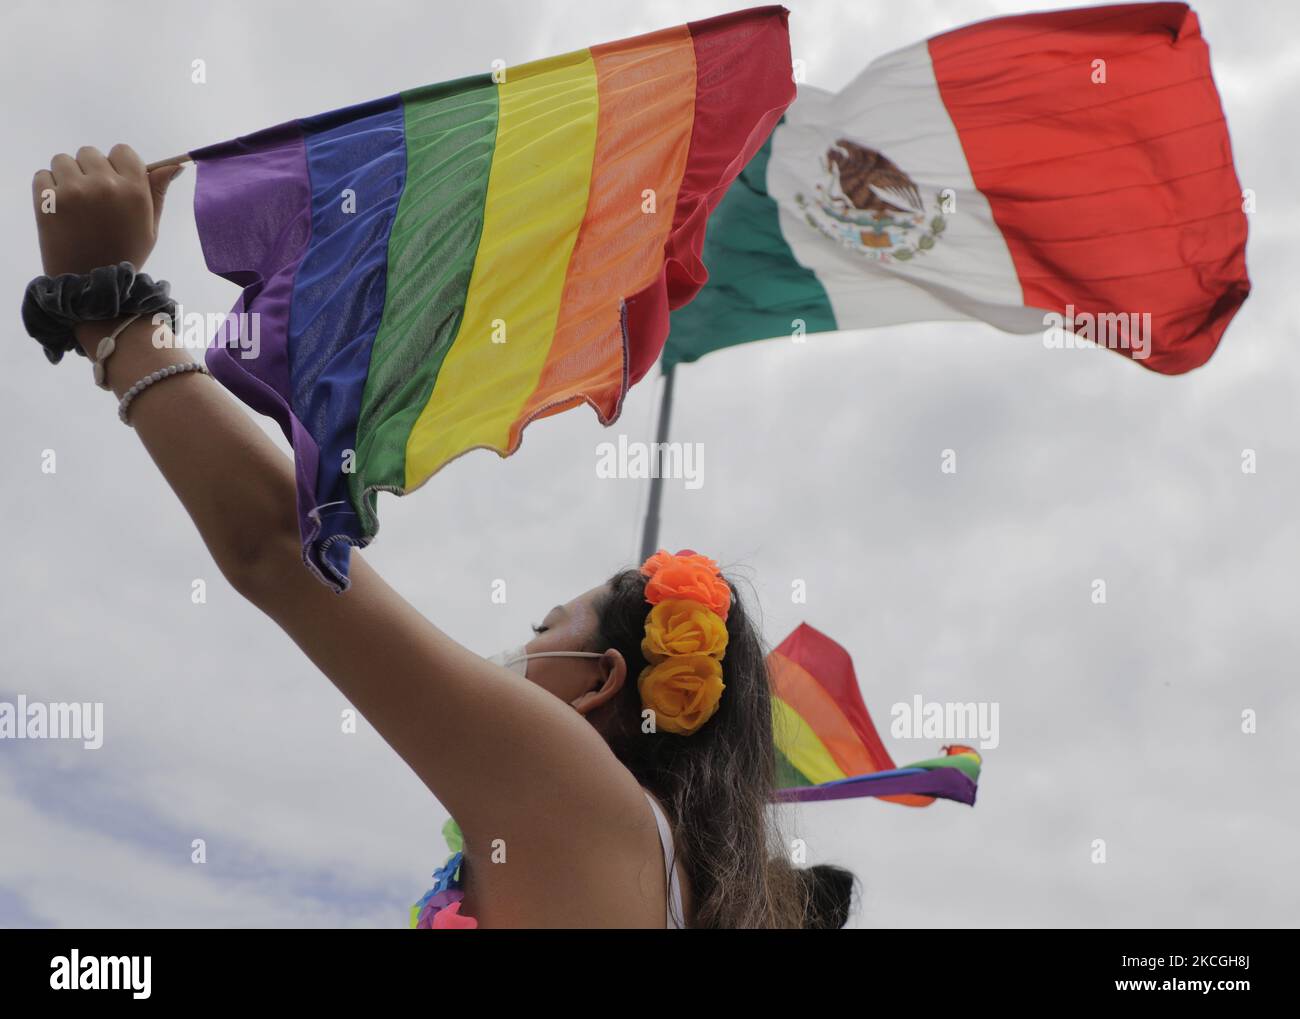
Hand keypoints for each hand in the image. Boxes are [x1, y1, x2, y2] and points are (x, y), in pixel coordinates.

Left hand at [31, 144, 182, 277]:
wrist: (91, 285)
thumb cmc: (124, 254)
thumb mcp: (150, 227)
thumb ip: (158, 193)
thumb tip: (175, 165)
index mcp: (134, 190)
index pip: (122, 151)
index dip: (117, 165)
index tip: (115, 184)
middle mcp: (104, 185)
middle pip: (90, 153)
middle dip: (90, 171)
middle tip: (92, 201)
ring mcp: (74, 190)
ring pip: (63, 161)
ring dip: (67, 177)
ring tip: (74, 206)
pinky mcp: (48, 199)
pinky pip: (43, 176)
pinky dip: (48, 189)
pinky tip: (60, 211)